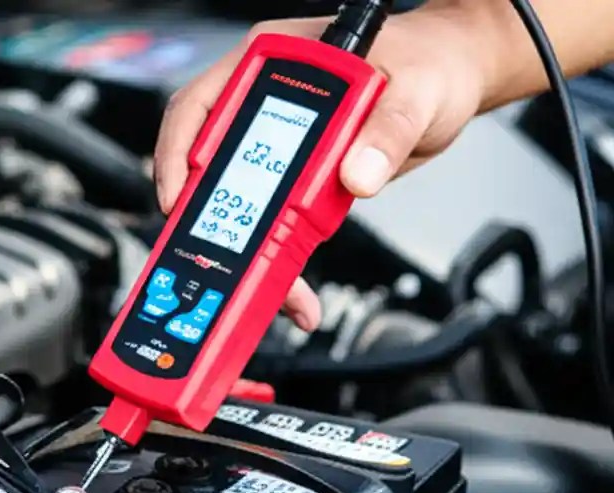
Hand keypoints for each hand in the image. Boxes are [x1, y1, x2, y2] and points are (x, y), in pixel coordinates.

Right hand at [154, 4, 490, 329]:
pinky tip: (294, 286)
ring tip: (277, 288)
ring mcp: (276, 144)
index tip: (181, 196)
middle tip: (217, 256)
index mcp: (271, 62)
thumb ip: (387, 131)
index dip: (179, 153)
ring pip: (237, 204)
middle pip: (207, 164)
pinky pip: (273, 224)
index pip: (200, 105)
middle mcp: (262, 102)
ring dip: (248, 252)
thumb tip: (358, 173)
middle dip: (206, 219)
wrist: (454, 83)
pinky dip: (279, 260)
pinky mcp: (296, 180)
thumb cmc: (428, 62)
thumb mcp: (413, 90)